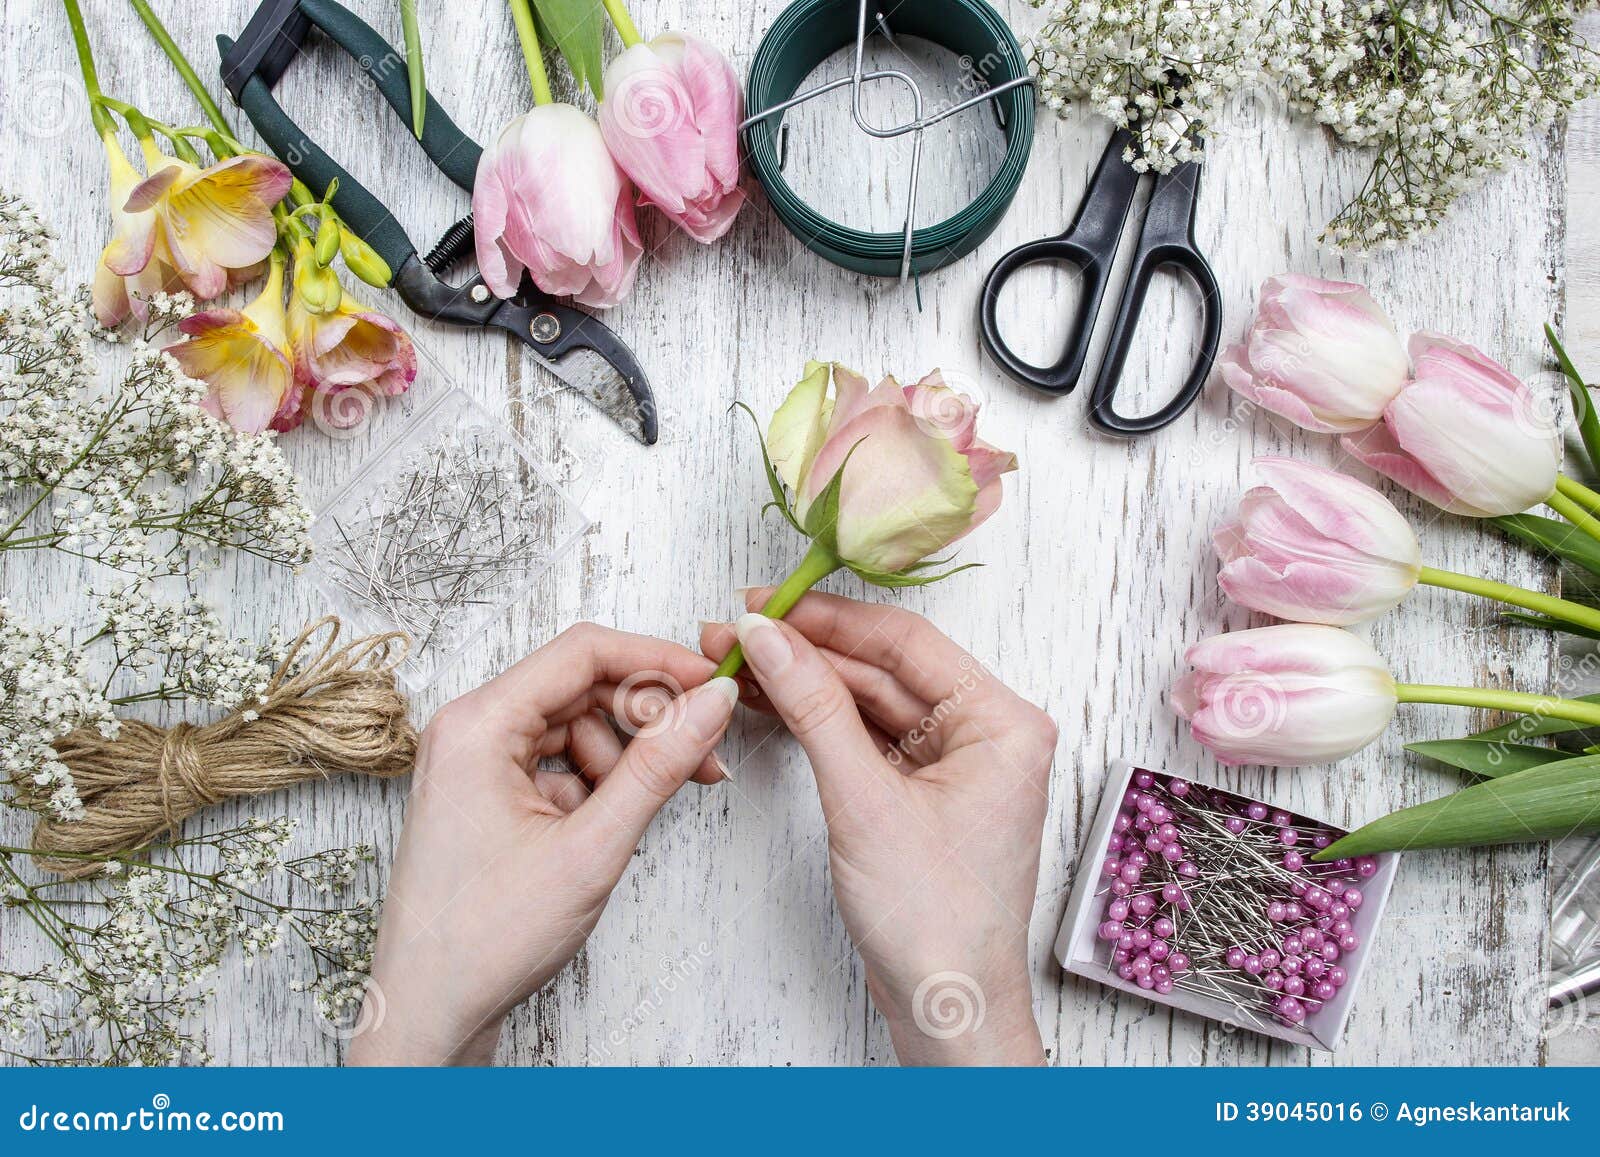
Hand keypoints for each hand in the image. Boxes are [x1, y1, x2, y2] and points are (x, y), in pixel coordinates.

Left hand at [348, 624, 736, 1065]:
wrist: (430, 1013)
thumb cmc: (483, 939)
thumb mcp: (592, 847)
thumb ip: (658, 766)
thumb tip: (710, 704)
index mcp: (477, 725)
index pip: (583, 652)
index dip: (657, 662)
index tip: (712, 685)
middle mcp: (468, 731)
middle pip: (581, 687)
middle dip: (647, 719)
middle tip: (701, 756)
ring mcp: (474, 763)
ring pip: (575, 726)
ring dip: (624, 758)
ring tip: (650, 808)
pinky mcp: (485, 794)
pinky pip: (557, 762)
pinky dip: (597, 784)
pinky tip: (611, 825)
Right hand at [702, 593, 1056, 1065]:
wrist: (947, 1007)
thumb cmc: (937, 921)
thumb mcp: (865, 801)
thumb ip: (814, 708)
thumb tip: (770, 638)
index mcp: (1002, 722)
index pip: (906, 642)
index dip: (828, 619)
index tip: (766, 604)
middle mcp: (987, 733)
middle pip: (884, 669)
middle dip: (806, 652)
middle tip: (736, 634)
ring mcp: (956, 763)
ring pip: (870, 702)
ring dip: (806, 685)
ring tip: (739, 663)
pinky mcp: (924, 792)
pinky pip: (867, 738)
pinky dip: (820, 723)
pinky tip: (771, 702)